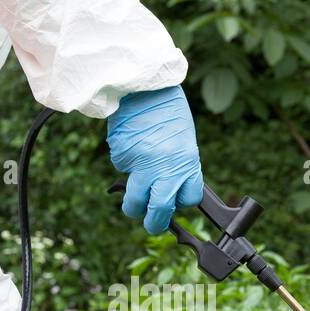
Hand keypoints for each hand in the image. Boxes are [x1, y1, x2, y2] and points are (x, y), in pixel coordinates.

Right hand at [107, 86, 204, 234]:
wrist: (144, 86)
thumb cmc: (168, 111)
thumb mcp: (183, 140)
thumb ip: (177, 166)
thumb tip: (167, 191)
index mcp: (186, 162)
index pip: (188, 199)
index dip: (182, 202)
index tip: (177, 200)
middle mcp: (164, 167)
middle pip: (159, 210)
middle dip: (154, 223)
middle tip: (152, 224)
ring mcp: (140, 164)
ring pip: (133, 200)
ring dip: (133, 206)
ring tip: (133, 202)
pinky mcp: (121, 156)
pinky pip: (123, 170)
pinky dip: (126, 165)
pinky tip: (131, 147)